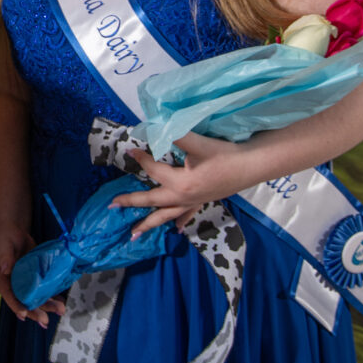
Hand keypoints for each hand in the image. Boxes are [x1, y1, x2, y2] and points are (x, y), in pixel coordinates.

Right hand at [0, 225, 64, 327]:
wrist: (13, 232)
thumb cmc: (3, 238)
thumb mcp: (1, 246)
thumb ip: (4, 257)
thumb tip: (6, 269)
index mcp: (2, 279)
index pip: (8, 295)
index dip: (16, 306)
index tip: (24, 314)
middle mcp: (14, 284)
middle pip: (25, 301)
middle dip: (36, 311)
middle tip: (45, 321)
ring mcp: (26, 281)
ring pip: (37, 297)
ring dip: (48, 305)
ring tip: (60, 310)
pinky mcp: (36, 276)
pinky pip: (44, 288)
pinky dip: (53, 294)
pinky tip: (62, 299)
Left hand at [110, 132, 248, 237]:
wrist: (251, 166)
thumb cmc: (224, 154)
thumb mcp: (198, 143)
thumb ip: (174, 134)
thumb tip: (153, 126)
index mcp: (179, 183)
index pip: (152, 170)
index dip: (140, 159)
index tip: (129, 151)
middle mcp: (183, 197)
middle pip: (151, 201)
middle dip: (131, 203)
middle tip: (112, 206)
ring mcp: (193, 202)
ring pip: (166, 215)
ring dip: (148, 224)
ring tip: (133, 235)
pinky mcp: (203, 201)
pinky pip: (187, 215)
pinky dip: (179, 222)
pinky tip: (175, 229)